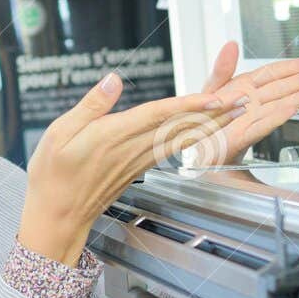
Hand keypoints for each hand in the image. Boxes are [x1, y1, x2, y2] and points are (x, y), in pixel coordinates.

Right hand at [18, 73, 247, 264]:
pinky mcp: (138, 168)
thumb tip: (113, 80)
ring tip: (236, 111)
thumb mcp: (58, 134)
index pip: (160, 116)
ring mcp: (138, 161)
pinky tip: (207, 130)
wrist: (57, 217)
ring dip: (212, 124)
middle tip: (245, 99)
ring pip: (182, 139)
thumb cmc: (52, 177)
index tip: (217, 97)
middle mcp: (132, 150)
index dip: (191, 105)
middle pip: (181, 127)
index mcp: (113, 136)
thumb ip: (90, 106)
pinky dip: (194, 137)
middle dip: (216, 112)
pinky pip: (173, 149)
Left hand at [183, 41, 298, 165]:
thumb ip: (222, 68)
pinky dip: (278, 115)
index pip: (273, 74)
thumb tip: (231, 45)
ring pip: (278, 105)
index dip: (292, 67)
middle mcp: (250, 103)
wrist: (190, 145)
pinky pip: (262, 124)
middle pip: (281, 89)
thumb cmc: (203, 117)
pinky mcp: (240, 137)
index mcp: (244, 88)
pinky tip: (294, 108)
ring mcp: (248, 119)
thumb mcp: (211, 88)